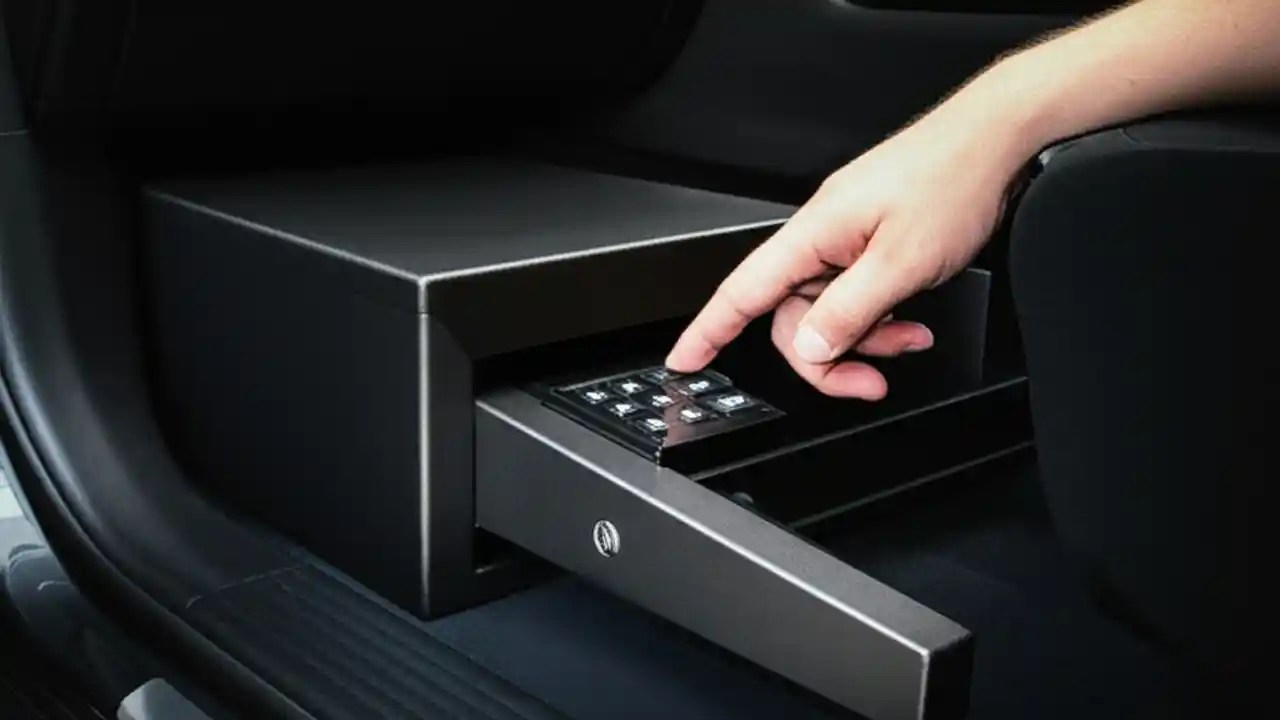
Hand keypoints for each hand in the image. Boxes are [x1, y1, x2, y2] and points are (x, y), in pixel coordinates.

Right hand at [665, 109, 1029, 398]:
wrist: (996, 140)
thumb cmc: (951, 180)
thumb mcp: (901, 262)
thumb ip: (850, 311)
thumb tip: (809, 347)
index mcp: (814, 233)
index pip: (743, 291)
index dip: (708, 330)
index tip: (683, 360)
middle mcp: (823, 235)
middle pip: (794, 317)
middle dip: (827, 358)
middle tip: (867, 383)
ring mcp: (848, 238)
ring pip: (831, 310)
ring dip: (867, 338)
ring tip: (909, 341)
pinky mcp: (873, 240)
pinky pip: (859, 294)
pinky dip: (883, 316)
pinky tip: (914, 321)